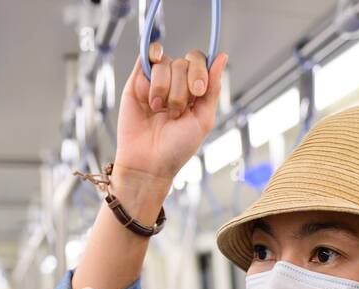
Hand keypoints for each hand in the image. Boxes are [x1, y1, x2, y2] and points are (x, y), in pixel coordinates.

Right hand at [112, 44, 227, 194]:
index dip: (200, 71)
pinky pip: (146, 58)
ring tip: (158, 110)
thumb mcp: (204, 119)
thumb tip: (222, 57)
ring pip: (165, 63)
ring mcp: (155, 81)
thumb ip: (213, 88)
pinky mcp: (136, 82)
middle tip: (176, 111)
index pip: (200, 62)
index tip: (198, 91)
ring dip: (164, 88)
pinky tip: (151, 81)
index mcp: (193, 92)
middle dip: (182, 88)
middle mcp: (175, 84)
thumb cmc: (177, 148)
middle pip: (183, 63)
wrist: (148, 163)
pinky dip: (151, 60)